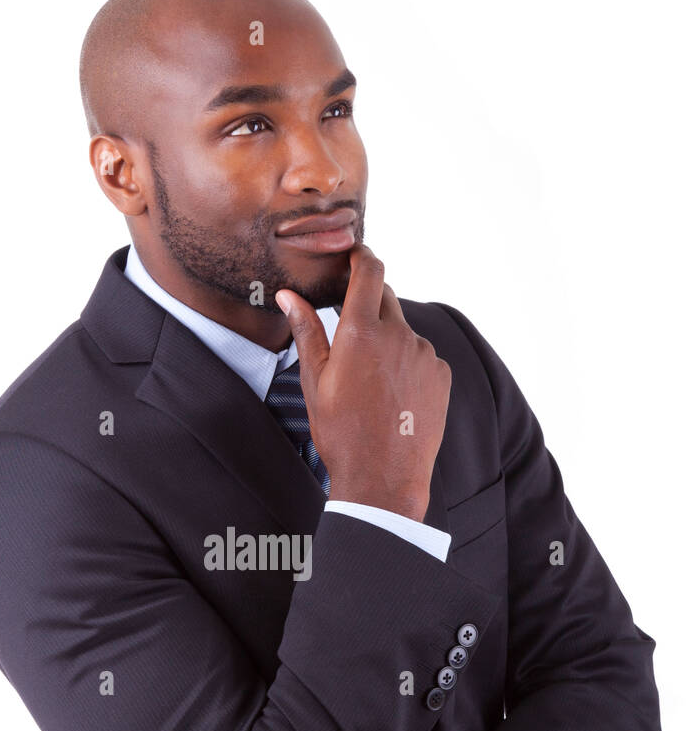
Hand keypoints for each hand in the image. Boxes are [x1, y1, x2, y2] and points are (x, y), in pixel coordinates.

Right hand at [274, 244, 450, 519]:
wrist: (383, 478)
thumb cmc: (342, 434)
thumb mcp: (315, 382)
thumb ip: (306, 331)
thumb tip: (290, 296)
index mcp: (360, 332)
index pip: (369, 270)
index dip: (361, 255)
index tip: (355, 253)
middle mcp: (398, 335)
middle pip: (385, 297)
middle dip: (368, 304)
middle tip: (350, 331)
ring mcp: (424, 354)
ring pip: (402, 331)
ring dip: (387, 341)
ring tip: (370, 383)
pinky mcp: (440, 374)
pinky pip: (420, 355)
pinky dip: (406, 364)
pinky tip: (391, 395)